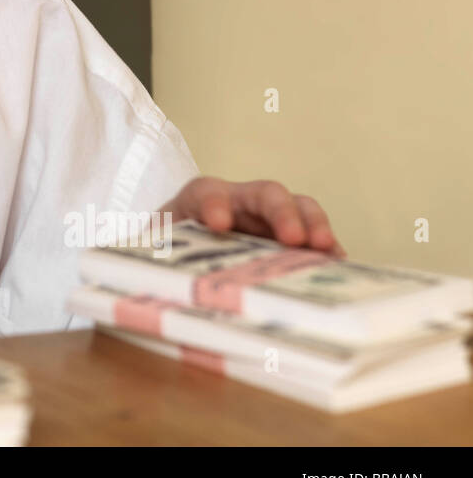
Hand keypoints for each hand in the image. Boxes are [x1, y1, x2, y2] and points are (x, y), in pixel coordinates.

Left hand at [158, 177, 345, 257]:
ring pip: (299, 209)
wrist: (176, 254)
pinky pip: (313, 239)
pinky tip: (339, 268)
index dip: (214, 204)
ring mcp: (269, 220)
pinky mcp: (289, 241)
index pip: (206, 192)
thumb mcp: (153, 251)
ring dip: (314, 226)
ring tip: (327, 249)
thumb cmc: (166, 250)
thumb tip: (137, 284)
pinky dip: (328, 251)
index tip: (218, 223)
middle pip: (265, 194)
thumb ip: (152, 259)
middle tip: (293, 238)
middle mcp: (240, 203)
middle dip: (281, 213)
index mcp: (199, 200)